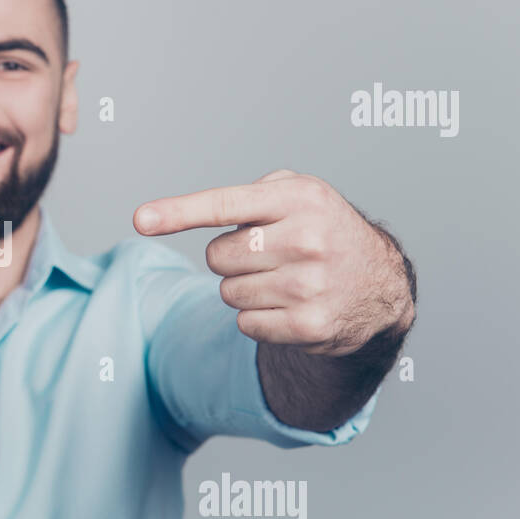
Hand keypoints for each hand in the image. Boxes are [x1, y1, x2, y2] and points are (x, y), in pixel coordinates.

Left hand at [133, 169, 414, 355]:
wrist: (378, 283)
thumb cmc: (323, 230)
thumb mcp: (301, 194)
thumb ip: (250, 194)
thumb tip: (174, 214)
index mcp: (300, 197)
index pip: (226, 205)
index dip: (178, 212)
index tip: (141, 219)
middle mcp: (308, 238)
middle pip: (217, 256)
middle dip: (230, 259)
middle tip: (265, 256)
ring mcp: (311, 284)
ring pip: (228, 293)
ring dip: (244, 290)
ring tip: (282, 280)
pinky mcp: (311, 325)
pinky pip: (246, 324)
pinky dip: (257, 318)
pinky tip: (290, 307)